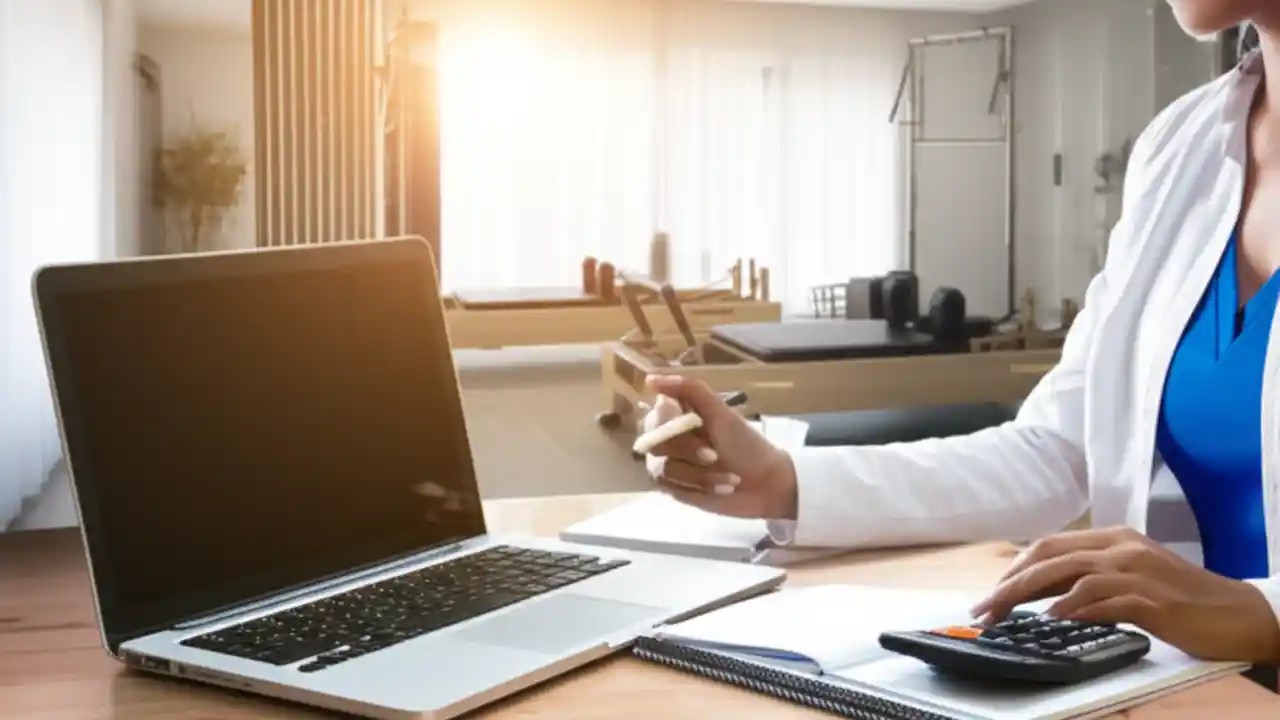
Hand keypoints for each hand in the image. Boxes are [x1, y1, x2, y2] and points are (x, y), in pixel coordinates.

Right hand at [642, 375, 797, 519]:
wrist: (765, 483)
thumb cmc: (745, 444)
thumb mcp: (721, 413)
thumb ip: (689, 389)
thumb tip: (650, 379)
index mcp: (676, 415)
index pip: (655, 415)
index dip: (670, 424)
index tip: (697, 426)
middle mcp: (666, 438)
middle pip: (656, 443)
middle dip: (689, 451)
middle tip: (714, 456)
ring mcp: (667, 465)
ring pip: (664, 469)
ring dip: (701, 475)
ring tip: (731, 478)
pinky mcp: (673, 489)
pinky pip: (673, 489)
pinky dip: (702, 488)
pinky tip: (725, 488)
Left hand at [970, 527, 1279, 662]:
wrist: (1237, 611)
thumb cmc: (1180, 597)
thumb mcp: (1130, 576)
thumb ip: (1088, 578)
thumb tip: (1038, 593)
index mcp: (1113, 539)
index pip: (1049, 546)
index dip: (1014, 569)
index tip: (990, 593)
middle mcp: (1121, 548)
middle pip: (1050, 557)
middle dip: (1009, 584)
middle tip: (984, 608)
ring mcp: (1136, 571)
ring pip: (1068, 574)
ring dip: (1028, 597)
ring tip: (1004, 616)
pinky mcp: (1152, 599)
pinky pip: (1102, 599)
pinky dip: (1072, 609)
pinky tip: (1053, 620)